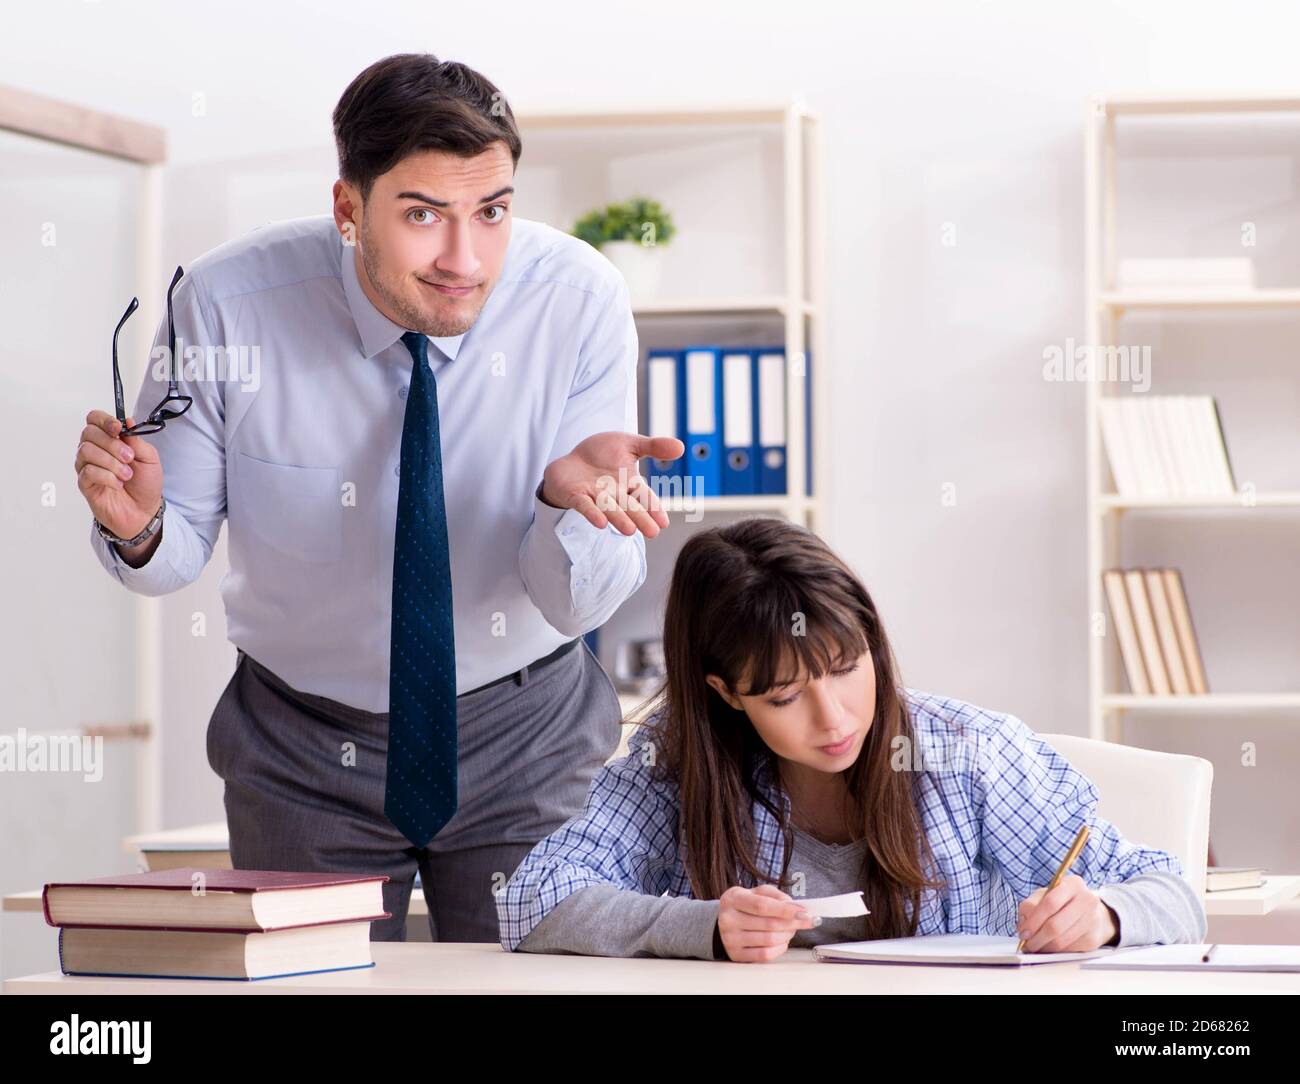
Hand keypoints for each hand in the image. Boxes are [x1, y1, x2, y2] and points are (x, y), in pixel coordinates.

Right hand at [76, 409, 163, 538]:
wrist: (143, 511)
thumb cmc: (145, 483)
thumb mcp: (150, 458)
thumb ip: (137, 440)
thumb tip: (127, 421)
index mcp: (109, 439)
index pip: (94, 419)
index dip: (104, 420)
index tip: (118, 428)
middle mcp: (95, 449)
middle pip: (89, 433)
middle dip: (112, 444)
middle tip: (129, 457)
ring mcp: (87, 465)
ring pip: (86, 451)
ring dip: (111, 462)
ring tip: (127, 475)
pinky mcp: (84, 482)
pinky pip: (88, 471)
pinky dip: (107, 477)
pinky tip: (118, 484)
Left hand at [540, 431, 684, 536]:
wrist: (570, 461)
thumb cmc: (602, 456)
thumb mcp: (629, 444)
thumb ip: (654, 447)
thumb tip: (681, 446)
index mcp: (629, 484)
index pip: (645, 497)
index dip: (654, 508)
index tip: (664, 522)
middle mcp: (614, 493)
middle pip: (629, 506)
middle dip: (640, 518)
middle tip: (653, 533)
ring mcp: (594, 496)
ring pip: (609, 508)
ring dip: (619, 519)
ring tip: (630, 531)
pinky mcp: (575, 495)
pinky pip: (584, 505)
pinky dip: (592, 513)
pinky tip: (600, 523)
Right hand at [716, 884, 818, 962]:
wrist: (723, 922)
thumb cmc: (745, 905)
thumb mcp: (756, 892)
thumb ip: (776, 895)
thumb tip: (795, 907)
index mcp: (733, 899)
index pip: (762, 905)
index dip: (785, 910)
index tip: (804, 912)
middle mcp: (728, 919)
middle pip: (768, 924)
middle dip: (792, 923)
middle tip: (803, 920)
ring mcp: (730, 939)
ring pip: (769, 940)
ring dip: (787, 935)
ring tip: (791, 929)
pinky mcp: (735, 955)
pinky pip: (765, 955)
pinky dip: (780, 948)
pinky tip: (782, 941)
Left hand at [1017, 873, 1119, 952]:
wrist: (1092, 913)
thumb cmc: (1063, 902)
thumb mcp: (1045, 895)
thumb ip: (1030, 905)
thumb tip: (1024, 924)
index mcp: (1073, 884)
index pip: (1050, 903)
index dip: (1034, 920)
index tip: (1023, 931)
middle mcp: (1087, 900)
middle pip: (1055, 925)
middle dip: (1037, 938)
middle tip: (1026, 943)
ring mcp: (1092, 921)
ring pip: (1061, 941)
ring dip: (1044, 947)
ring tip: (1034, 946)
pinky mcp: (1093, 939)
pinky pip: (1068, 950)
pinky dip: (1054, 952)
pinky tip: (1048, 947)